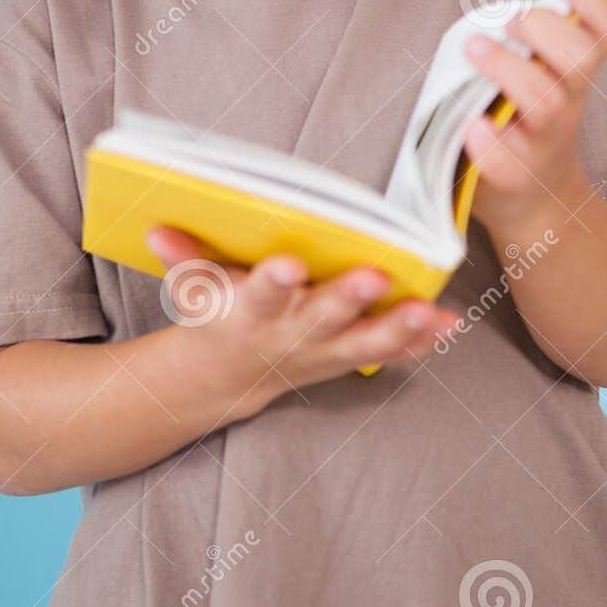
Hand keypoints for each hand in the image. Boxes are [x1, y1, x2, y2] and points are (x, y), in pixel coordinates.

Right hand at [144, 225, 462, 410]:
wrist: (230, 378)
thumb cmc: (220, 316)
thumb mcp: (195, 289)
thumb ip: (184, 257)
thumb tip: (156, 227)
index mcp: (252, 313)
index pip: (261, 294)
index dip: (274, 282)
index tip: (288, 266)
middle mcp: (292, 335)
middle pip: (323, 317)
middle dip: (348, 299)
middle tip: (376, 276)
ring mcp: (326, 351)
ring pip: (366, 342)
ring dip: (398, 327)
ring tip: (429, 311)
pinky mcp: (350, 357)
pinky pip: (391, 353)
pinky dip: (421, 342)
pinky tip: (450, 323)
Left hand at [460, 0, 606, 231]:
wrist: (534, 200)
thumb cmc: (531, 117)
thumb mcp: (553, 66)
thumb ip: (563, 17)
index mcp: (577, 72)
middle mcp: (567, 102)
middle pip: (578, 61)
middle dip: (547, 29)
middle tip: (510, 18)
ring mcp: (540, 140)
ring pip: (545, 103)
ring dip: (510, 70)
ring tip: (474, 48)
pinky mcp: (511, 174)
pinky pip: (505, 160)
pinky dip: (489, 142)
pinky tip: (471, 123)